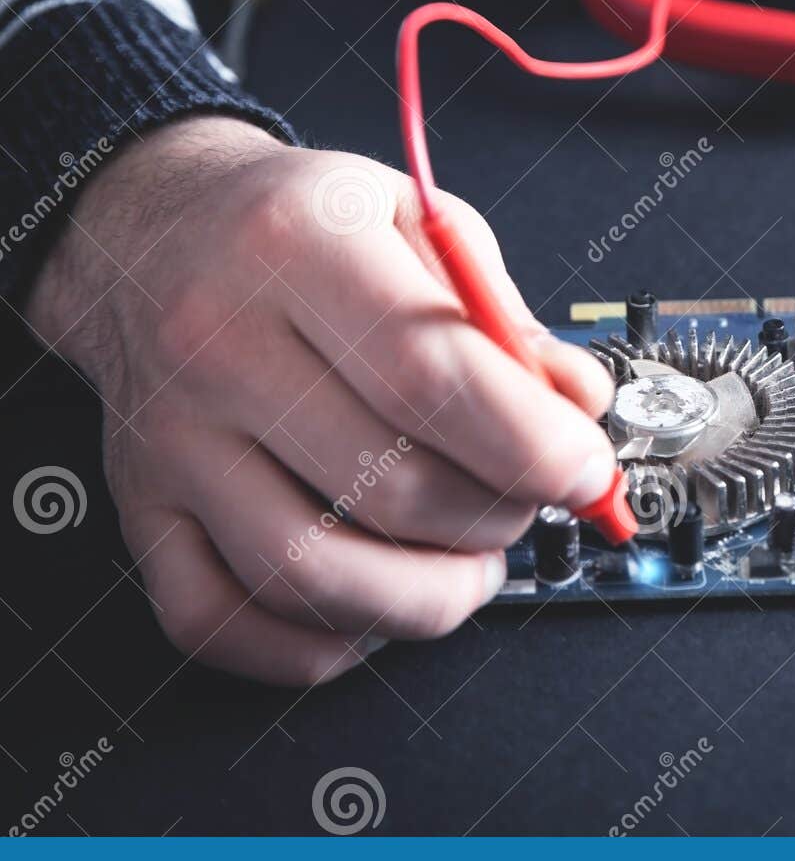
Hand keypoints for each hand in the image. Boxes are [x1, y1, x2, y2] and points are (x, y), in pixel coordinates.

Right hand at [26, 117, 616, 684]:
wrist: (153, 233)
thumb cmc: (301, 227)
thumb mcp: (419, 219)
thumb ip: (505, 315)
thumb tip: (581, 406)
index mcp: (296, 249)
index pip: (429, 378)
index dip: (532, 445)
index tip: (586, 469)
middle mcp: (216, 346)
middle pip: (391, 488)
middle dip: (500, 514)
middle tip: (531, 495)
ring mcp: (170, 442)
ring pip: (312, 577)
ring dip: (429, 594)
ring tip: (471, 556)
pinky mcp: (142, 512)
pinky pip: (224, 623)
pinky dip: (324, 642)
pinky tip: (379, 597)